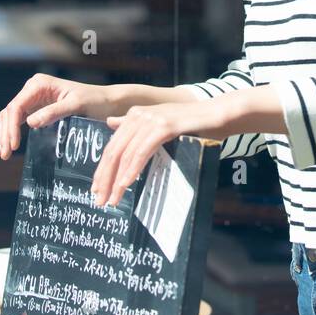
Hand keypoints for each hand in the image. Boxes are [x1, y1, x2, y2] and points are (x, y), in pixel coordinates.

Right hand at [0, 73, 118, 159]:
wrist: (107, 102)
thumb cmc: (95, 101)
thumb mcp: (76, 105)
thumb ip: (54, 112)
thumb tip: (29, 123)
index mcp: (40, 84)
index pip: (17, 106)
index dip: (11, 127)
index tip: (13, 145)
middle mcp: (34, 88)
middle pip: (10, 112)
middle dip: (5, 133)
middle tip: (4, 154)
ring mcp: (35, 98)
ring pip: (11, 116)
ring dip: (5, 134)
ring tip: (3, 154)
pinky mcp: (38, 108)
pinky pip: (20, 120)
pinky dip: (13, 132)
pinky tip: (9, 146)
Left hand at [91, 101, 214, 206]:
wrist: (219, 113)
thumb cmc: (192, 124)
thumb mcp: (160, 125)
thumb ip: (136, 127)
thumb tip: (111, 123)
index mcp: (135, 115)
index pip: (112, 146)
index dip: (103, 170)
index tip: (96, 190)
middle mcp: (138, 115)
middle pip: (114, 151)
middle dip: (105, 178)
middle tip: (99, 200)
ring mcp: (151, 119)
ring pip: (126, 153)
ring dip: (117, 179)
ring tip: (113, 199)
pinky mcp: (164, 125)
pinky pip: (142, 151)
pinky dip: (133, 169)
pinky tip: (127, 184)